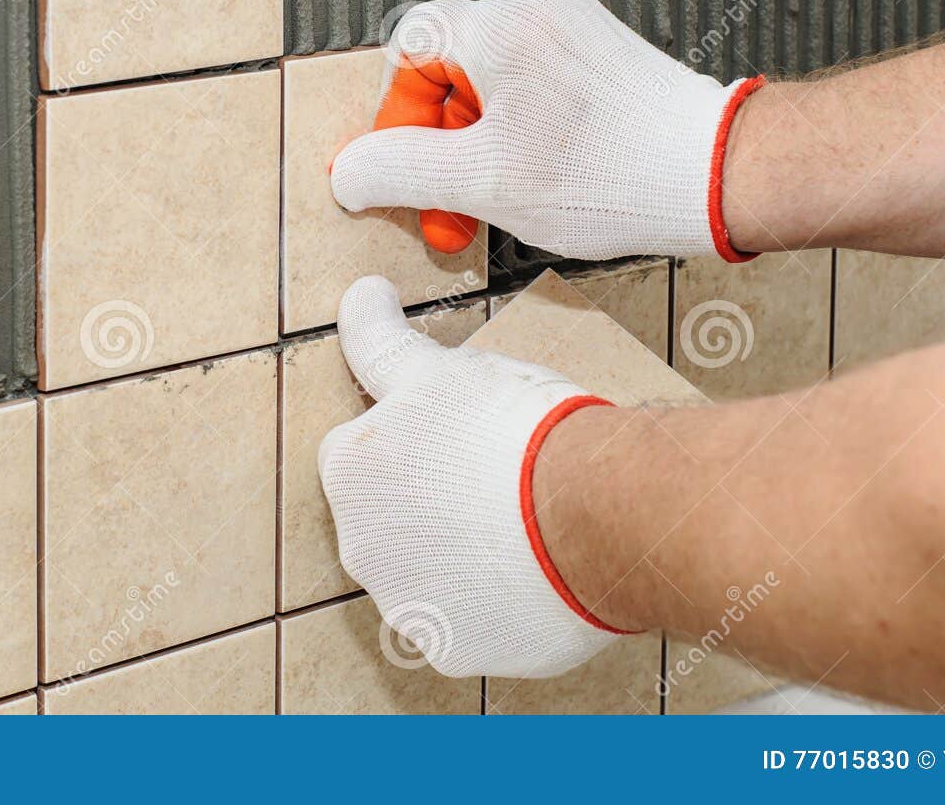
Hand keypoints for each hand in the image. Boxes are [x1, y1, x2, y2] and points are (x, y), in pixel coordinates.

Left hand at [317, 275, 630, 678]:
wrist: (594, 510)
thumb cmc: (517, 430)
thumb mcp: (439, 368)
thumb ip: (383, 340)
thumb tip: (360, 295)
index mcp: (349, 471)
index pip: (365, 451)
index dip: (419, 438)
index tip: (461, 437)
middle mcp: (361, 545)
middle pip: (393, 514)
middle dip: (434, 498)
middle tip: (497, 477)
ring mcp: (407, 604)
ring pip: (429, 570)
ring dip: (461, 552)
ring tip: (521, 526)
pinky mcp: (455, 649)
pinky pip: (468, 620)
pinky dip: (493, 602)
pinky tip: (533, 573)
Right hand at [330, 0, 764, 260]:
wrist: (721, 175)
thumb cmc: (619, 175)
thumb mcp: (483, 183)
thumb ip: (401, 171)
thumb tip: (349, 169)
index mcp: (505, 28)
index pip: (409, 46)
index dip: (394, 113)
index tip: (405, 169)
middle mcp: (542, 15)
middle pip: (450, 68)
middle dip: (439, 143)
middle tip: (447, 204)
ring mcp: (578, 34)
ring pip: (491, 84)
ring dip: (478, 147)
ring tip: (495, 202)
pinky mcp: (606, 61)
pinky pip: (535, 91)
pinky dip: (519, 137)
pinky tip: (538, 185)